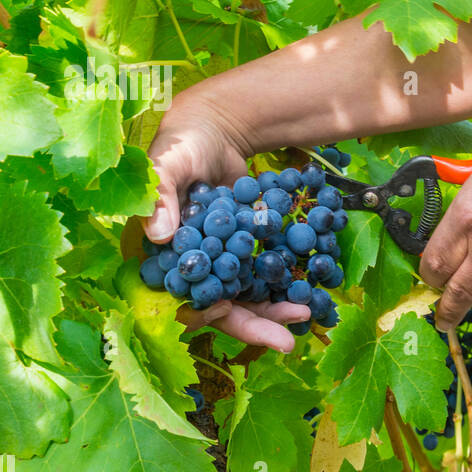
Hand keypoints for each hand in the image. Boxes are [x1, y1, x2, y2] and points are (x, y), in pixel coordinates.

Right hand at [144, 89, 310, 351]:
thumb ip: (161, 196)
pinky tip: (311, 295)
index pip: (182, 297)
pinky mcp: (251, 254)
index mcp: (166, 259)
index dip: (203, 310)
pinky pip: (269, 276)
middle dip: (253, 325)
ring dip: (275, 311)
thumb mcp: (167, 164)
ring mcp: (226, 264)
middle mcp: (196, 270)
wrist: (216, 130)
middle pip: (222, 309)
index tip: (227, 309)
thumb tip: (159, 234)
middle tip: (285, 341)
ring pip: (250, 298)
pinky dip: (288, 286)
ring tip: (305, 315)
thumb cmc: (181, 147)